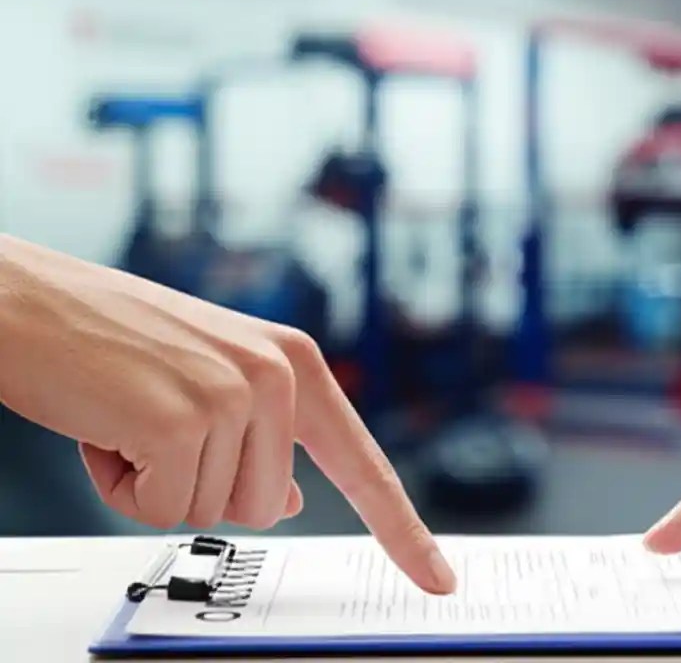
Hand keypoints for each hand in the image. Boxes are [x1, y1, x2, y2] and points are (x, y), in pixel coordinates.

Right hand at [0, 235, 454, 593]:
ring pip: (212, 512)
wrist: (26, 301)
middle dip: (197, 485)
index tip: (439, 579)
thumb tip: (290, 500)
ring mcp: (235, 396)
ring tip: (127, 417)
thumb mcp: (210, 380)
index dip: (401, 529)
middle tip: (152, 424)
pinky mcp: (182, 421)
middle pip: (265, 508)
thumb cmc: (111, 339)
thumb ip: (262, 439)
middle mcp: (278, 375)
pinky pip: (159, 511)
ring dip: (155, 484)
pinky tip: (104, 427)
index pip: (362, 463)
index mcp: (294, 362)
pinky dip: (120, 487)